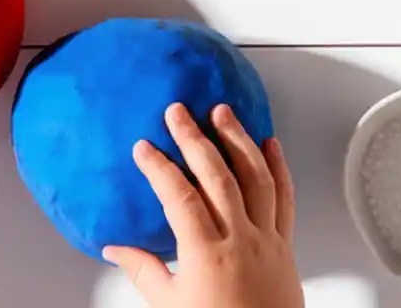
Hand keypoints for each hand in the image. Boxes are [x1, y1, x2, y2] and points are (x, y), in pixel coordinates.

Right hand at [104, 104, 303, 307]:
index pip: (180, 197)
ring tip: (223, 112)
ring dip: (238, 140)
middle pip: (218, 176)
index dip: (160, 168)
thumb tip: (114, 248)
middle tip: (178, 111)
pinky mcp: (286, 246)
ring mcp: (267, 240)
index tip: (144, 147)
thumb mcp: (170, 306)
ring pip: (256, 178)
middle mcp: (240, 240)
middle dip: (195, 138)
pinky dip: (279, 168)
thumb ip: (143, 271)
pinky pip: (285, 199)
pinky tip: (270, 144)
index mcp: (206, 255)